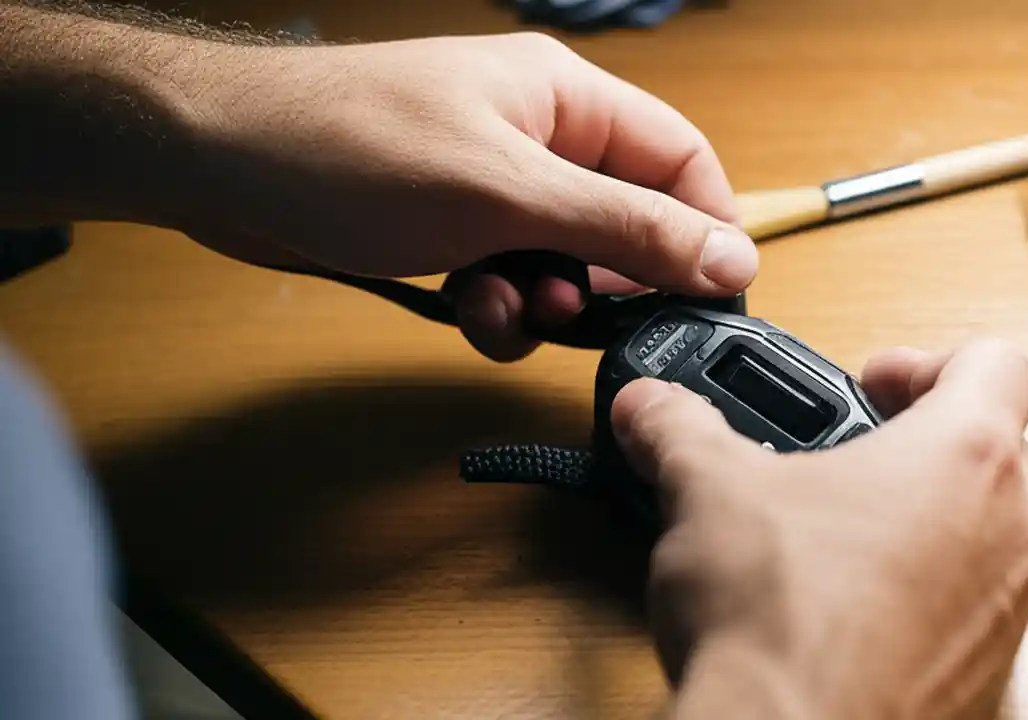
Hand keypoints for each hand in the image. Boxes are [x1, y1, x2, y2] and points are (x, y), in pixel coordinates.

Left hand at [171, 33, 755, 359]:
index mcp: (568, 101)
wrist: (220, 164)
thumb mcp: (509, 195)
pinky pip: (511, 280)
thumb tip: (730, 258)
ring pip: (566, 265)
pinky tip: (467, 308)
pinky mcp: (454, 228)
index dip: (706, 230)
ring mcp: (493, 186)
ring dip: (546, 304)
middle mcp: (539, 139)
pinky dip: (498, 308)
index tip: (710, 300)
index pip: (680, 161)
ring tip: (502, 309)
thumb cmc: (355, 149)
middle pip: (624, 223)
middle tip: (580, 314)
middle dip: (606, 282)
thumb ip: (627, 229)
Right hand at [611, 340, 1027, 718]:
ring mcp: (1009, 609)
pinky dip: (924, 593)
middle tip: (851, 456)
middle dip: (921, 440)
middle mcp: (1011, 529)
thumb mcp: (708, 490)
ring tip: (839, 534)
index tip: (871, 382)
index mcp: (965, 456)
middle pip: (998, 446)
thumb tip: (650, 406)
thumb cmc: (781, 621)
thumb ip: (680, 428)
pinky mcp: (988, 674)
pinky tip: (846, 609)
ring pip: (989, 531)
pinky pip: (971, 607)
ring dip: (927, 518)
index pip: (998, 362)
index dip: (929, 358)